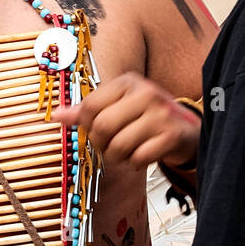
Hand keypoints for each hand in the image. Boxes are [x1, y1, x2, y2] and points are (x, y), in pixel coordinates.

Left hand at [49, 72, 198, 170]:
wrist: (188, 130)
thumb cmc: (147, 117)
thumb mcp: (119, 105)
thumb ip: (88, 110)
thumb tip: (56, 115)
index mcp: (129, 82)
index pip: (90, 106)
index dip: (87, 124)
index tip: (96, 128)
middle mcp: (146, 93)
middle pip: (102, 127)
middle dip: (102, 143)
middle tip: (112, 144)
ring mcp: (161, 114)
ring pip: (118, 146)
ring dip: (119, 156)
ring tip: (130, 148)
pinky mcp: (172, 135)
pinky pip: (138, 158)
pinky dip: (137, 162)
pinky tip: (144, 153)